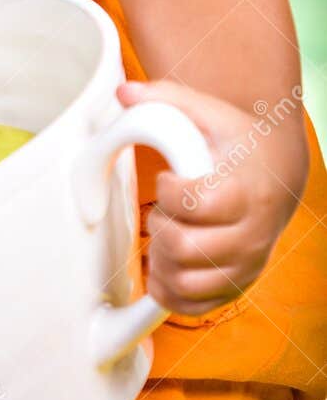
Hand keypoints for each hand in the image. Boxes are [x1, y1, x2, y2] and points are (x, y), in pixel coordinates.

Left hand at [117, 79, 307, 318]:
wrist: (276, 174)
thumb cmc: (237, 142)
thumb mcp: (207, 111)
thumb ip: (165, 98)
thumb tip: (123, 92)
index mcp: (246, 191)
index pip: (198, 204)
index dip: (169, 192)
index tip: (168, 180)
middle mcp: (251, 235)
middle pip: (186, 248)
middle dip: (160, 226)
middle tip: (162, 210)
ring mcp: (245, 265)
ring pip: (186, 282)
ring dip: (160, 258)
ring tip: (164, 232)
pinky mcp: (236, 286)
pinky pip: (193, 306)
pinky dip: (167, 291)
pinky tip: (162, 263)